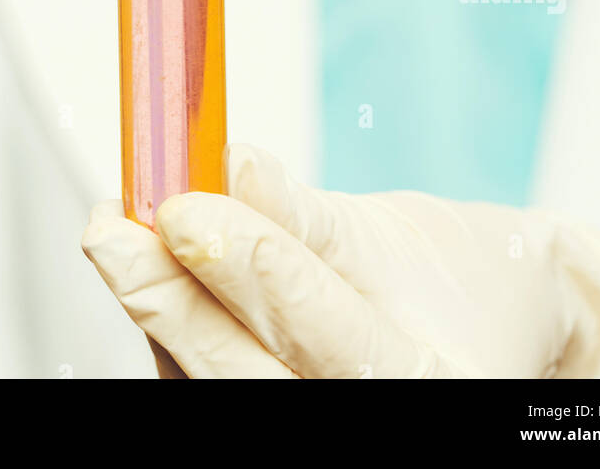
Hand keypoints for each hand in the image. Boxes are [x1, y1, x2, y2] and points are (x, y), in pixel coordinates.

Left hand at [83, 144, 599, 378]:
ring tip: (120, 235)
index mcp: (434, 385)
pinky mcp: (265, 421)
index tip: (189, 209)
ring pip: (216, 385)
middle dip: (174, 304)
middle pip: (252, 381)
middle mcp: (372, 424)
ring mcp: (313, 434)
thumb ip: (307, 217)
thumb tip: (232, 164)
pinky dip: (168, 326)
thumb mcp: (396, 237)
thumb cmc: (456, 282)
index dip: (253, 271)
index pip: (332, 337)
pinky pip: (199, 383)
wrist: (484, 334)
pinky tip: (145, 270)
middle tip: (115, 234)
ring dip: (160, 309)